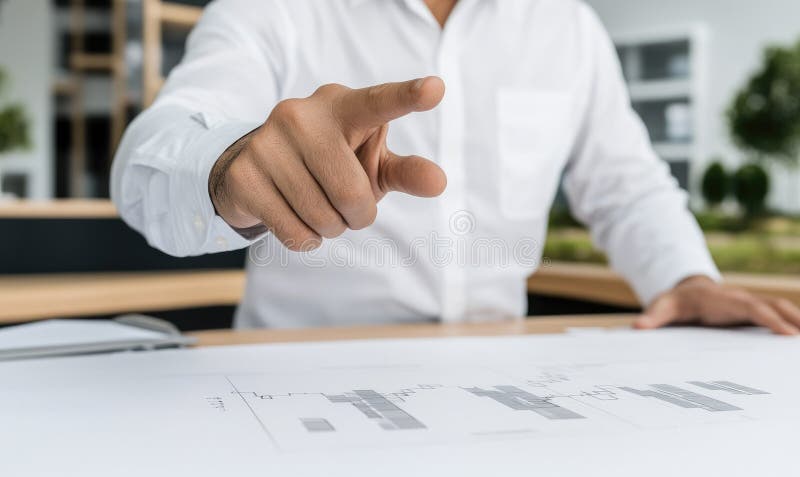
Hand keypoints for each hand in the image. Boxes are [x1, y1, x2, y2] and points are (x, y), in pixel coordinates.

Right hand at [210, 77, 447, 250]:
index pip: (378, 103)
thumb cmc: (330, 164)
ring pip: (323, 218)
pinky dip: (305, 239)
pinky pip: (295, 233)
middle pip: (352, 194)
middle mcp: (301, 115)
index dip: (407, 97)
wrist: (256, 168)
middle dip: (357, 215)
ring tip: (317, 207)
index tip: (436, 89)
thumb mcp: (370, 164)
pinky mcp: (245, 176)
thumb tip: (439, 182)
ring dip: (330, 229)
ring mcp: (267, 143)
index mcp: (343, 106)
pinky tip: (295, 218)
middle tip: (345, 205)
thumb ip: (405, 172)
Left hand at [634, 275, 799, 334]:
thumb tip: (638, 327)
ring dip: (798, 321)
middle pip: (774, 307)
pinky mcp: (753, 313)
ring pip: (781, 309)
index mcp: (723, 300)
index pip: (751, 308)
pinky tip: (798, 340)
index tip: (786, 334)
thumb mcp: (661, 307)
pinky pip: (777, 316)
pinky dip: (792, 324)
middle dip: (794, 319)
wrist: (683, 292)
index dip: (769, 319)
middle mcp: (741, 300)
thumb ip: (652, 317)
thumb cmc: (675, 302)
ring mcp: (750, 305)